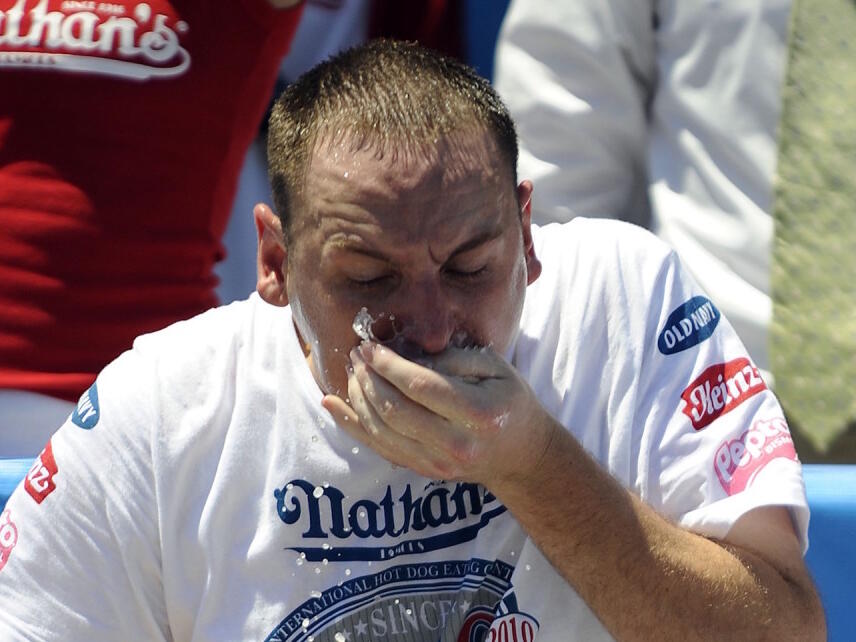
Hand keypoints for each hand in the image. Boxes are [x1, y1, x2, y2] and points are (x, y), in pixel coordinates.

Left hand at [321, 341, 555, 485]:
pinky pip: (378, 448)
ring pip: (381, 431)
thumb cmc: (509, 401)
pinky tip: (331, 404)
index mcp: (478, 413)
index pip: (420, 386)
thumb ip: (453, 359)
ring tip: (351, 371)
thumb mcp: (496, 368)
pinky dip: (352, 425)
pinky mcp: (423, 472)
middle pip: (395, 410)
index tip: (370, 346)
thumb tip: (405, 354)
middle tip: (357, 354)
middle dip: (368, 378)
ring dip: (358, 398)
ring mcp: (438, 464)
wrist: (520, 455)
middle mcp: (456, 444)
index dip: (388, 364)